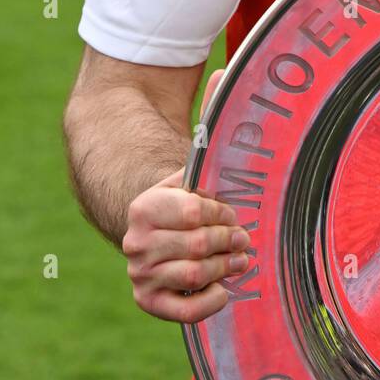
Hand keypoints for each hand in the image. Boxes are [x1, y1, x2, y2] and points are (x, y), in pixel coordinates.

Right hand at [123, 69, 243, 322]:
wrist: (160, 231)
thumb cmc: (191, 194)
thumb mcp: (199, 160)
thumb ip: (212, 118)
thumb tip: (229, 67)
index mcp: (147, 203)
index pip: (198, 211)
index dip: (225, 213)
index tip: (232, 211)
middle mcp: (135, 239)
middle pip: (202, 245)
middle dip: (232, 241)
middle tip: (244, 238)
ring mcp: (139, 272)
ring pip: (196, 275)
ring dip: (227, 268)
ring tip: (239, 258)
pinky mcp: (147, 301)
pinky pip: (184, 311)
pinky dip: (209, 302)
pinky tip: (223, 288)